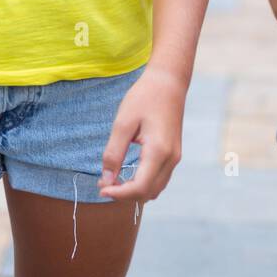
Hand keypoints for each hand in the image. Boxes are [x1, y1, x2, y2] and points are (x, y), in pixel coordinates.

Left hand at [97, 64, 185, 202]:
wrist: (168, 82)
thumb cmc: (144, 98)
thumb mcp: (123, 123)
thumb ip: (114, 153)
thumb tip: (106, 180)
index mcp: (159, 151)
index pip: (139, 188)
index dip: (119, 194)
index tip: (101, 188)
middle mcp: (171, 159)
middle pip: (148, 193)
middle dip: (125, 194)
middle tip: (104, 183)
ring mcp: (175, 157)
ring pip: (155, 189)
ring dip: (135, 191)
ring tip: (114, 180)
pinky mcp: (174, 154)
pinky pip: (159, 179)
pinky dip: (144, 183)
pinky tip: (128, 174)